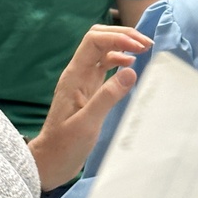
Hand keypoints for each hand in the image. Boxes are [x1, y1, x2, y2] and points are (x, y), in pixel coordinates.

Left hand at [28, 25, 152, 190]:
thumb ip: (107, 97)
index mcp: (74, 76)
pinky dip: (120, 60)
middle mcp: (78, 73)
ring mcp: (83, 81)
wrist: (51, 162)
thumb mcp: (87, 124)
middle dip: (122, 35)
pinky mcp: (89, 90)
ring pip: (103, 50)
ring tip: (144, 50)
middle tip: (146, 44)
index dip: (118, 38)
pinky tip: (131, 67)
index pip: (94, 41)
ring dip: (122, 45)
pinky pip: (105, 66)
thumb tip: (131, 70)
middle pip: (99, 39)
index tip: (139, 48)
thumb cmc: (65, 146)